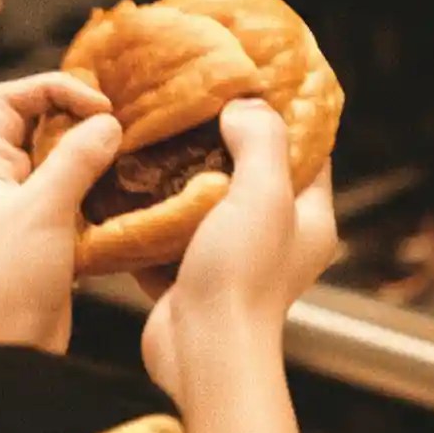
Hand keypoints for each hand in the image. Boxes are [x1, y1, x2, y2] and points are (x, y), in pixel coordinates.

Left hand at [0, 72, 119, 353]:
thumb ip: (75, 161)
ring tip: (129, 153)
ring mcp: (20, 210)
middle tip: (120, 125)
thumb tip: (107, 122)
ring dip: (92, 154)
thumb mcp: (44, 211)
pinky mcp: (44, 238)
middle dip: (78, 118)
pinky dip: (97, 188)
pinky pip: (71, 197)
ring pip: (57, 162)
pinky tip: (125, 191)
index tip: (98, 106)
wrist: (6, 352)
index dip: (53, 89)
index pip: (9, 99)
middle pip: (36, 125)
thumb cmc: (8, 282)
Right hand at [139, 98, 337, 404]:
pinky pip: (167, 237)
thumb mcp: (264, 194)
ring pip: (203, 204)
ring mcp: (230, 260)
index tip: (252, 81)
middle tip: (190, 104)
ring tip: (151, 138)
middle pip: (250, 175)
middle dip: (220, 141)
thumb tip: (244, 106)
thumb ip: (260, 141)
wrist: (202, 351)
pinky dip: (148, 217)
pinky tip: (124, 188)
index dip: (285, 114)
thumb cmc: (242, 276)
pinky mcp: (188, 278)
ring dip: (178, 177)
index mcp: (308, 218)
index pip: (308, 152)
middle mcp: (274, 239)